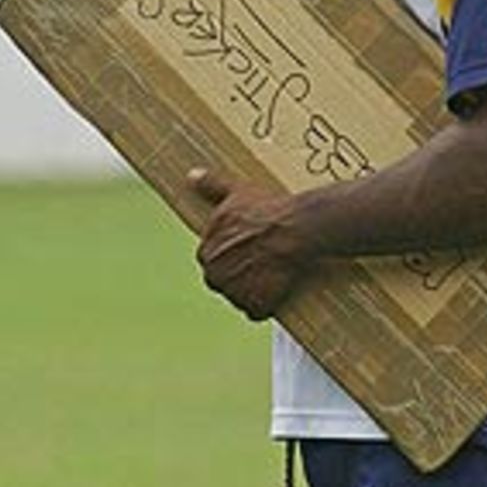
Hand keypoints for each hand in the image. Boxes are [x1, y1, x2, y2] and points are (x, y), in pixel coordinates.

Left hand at [192, 168, 308, 320]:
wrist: (295, 228)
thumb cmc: (265, 208)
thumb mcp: (236, 191)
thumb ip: (210, 186)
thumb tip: (191, 175)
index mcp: (206, 253)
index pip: (210, 261)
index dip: (229, 255)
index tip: (245, 248)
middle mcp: (215, 276)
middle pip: (224, 281)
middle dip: (238, 275)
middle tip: (260, 261)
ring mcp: (235, 293)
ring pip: (240, 297)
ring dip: (251, 290)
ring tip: (271, 273)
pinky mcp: (256, 307)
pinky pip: (257, 311)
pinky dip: (265, 304)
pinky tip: (277, 289)